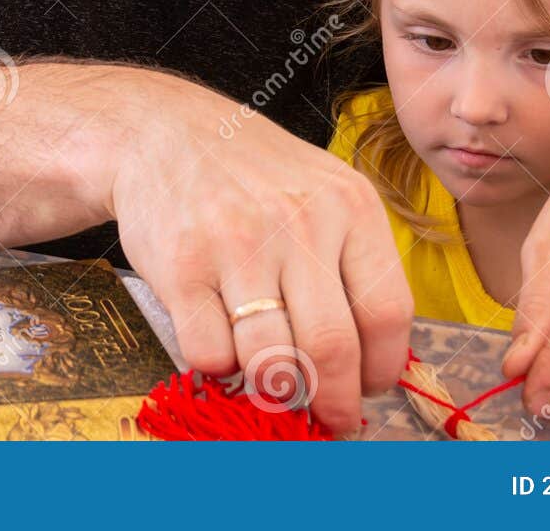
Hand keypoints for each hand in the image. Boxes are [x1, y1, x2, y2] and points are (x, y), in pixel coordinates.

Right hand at [108, 73, 413, 432]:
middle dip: (335, 401)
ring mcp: (237, 244)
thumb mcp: (322, 192)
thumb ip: (352, 263)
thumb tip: (372, 360)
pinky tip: (222, 340)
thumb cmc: (251, 175)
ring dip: (276, 389)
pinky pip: (211, 354)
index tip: (368, 388)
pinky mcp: (182, 267)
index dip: (381, 368)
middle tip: (329, 416)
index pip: (387, 313)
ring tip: (274, 381)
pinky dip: (220, 366)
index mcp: (349, 205)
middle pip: (333, 347)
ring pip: (273, 361)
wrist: (161, 134)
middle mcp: (298, 222)